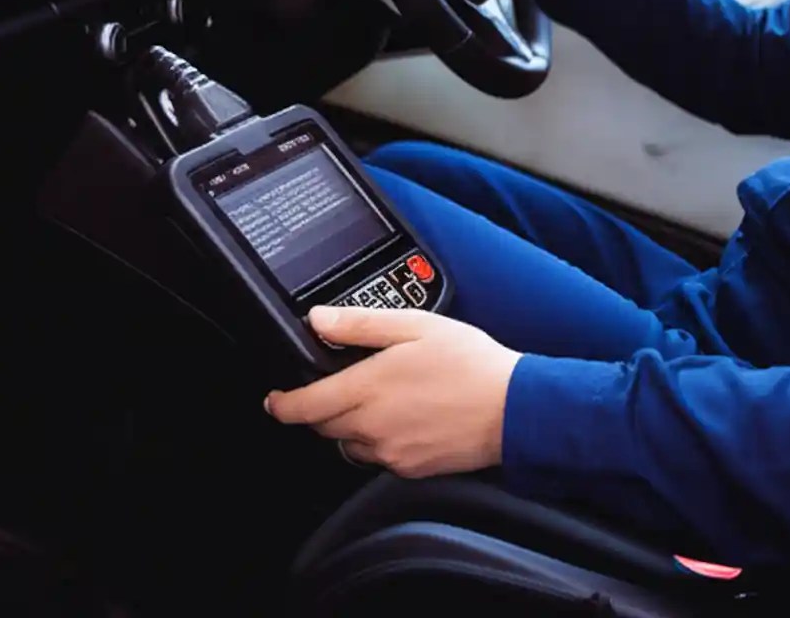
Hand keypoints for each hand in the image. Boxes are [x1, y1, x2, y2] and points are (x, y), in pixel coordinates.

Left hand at [263, 306, 522, 478]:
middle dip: (320, 409)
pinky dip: (380, 441)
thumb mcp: (415, 326)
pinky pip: (378, 458)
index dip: (282, 403)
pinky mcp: (409, 469)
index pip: (303, 406)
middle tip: (339, 388)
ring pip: (348, 444)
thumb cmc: (472, 365)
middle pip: (322, 426)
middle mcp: (372, 426)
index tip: (275, 399)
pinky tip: (405, 420)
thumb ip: (361, 324)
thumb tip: (319, 320)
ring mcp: (390, 452)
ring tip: (379, 402)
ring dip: (350, 426)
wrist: (514, 410)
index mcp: (368, 388)